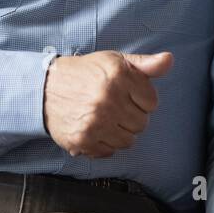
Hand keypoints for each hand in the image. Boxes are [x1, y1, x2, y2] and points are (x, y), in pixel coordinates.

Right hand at [42, 50, 171, 157]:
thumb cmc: (85, 73)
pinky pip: (109, 152)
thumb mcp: (115, 61)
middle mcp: (107, 99)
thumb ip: (144, 64)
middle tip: (114, 107)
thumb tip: (168, 60)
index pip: (152, 102)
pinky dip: (104, 144)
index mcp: (118, 76)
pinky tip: (95, 130)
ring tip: (105, 119)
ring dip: (120, 132)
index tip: (127, 95)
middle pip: (142, 124)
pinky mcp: (83, 140)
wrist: (45, 88)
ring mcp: (95, 122)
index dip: (141, 99)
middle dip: (131, 116)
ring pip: (128, 141)